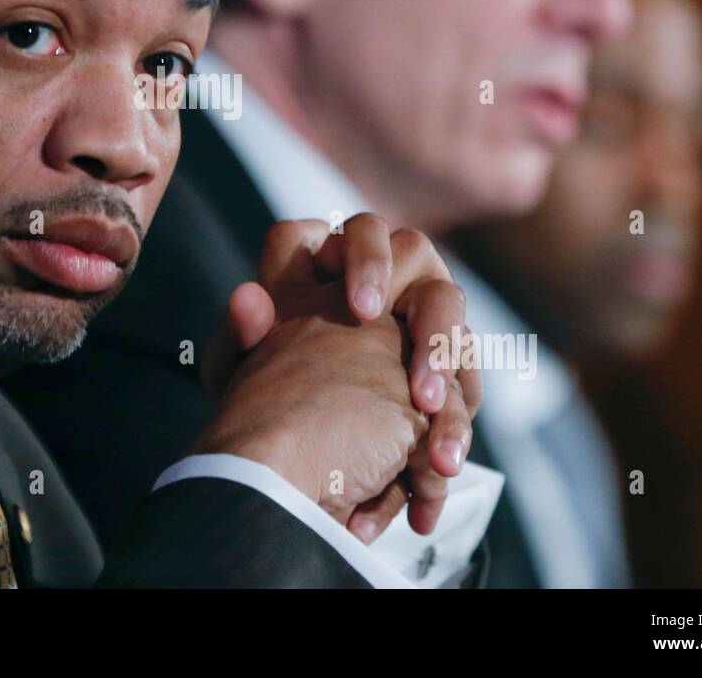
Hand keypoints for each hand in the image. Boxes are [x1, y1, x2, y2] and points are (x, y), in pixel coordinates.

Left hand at [200, 214, 479, 538]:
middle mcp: (379, 279)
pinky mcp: (441, 368)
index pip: (356, 233)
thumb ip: (238, 335)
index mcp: (328, 267)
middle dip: (416, 300)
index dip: (365, 258)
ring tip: (431, 410)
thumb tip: (246, 295)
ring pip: (447, 308)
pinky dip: (458, 415)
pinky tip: (441, 457)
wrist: (292, 467)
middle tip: (407, 355)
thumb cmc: (258, 401)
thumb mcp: (236, 376)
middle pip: (415, 253)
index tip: (363, 309)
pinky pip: (465, 376)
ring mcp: (414, 319)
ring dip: (444, 354)